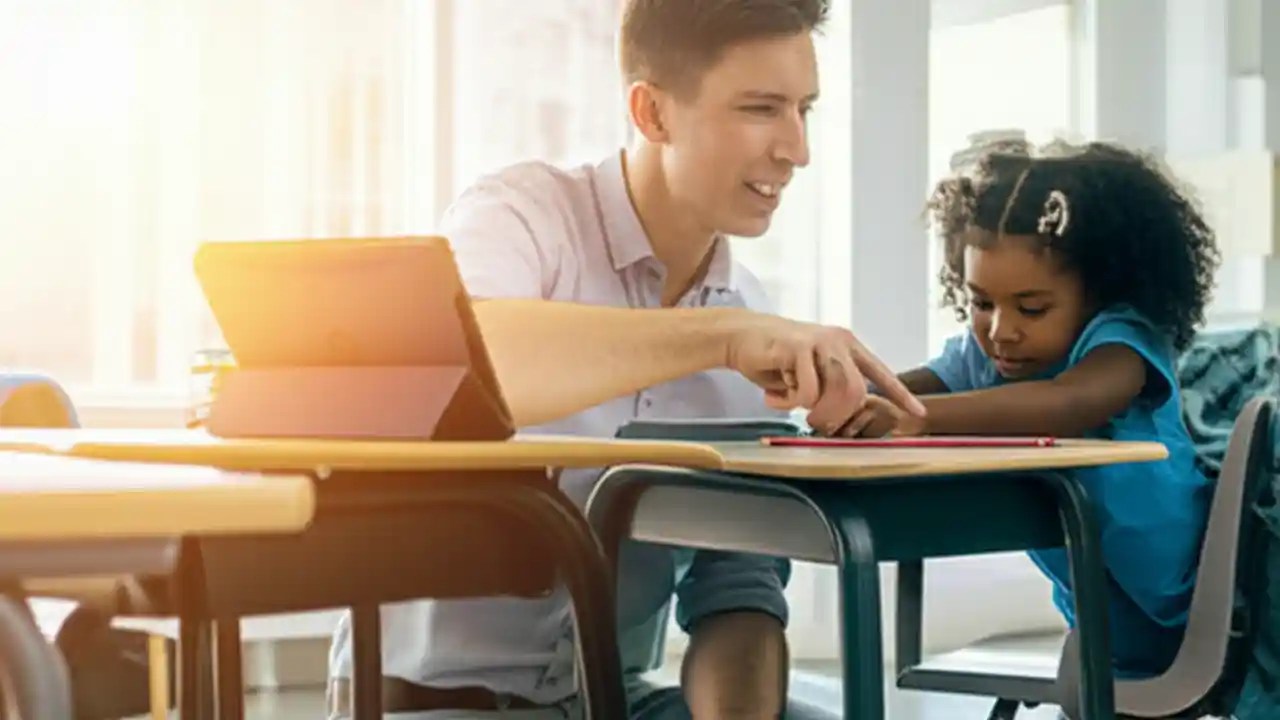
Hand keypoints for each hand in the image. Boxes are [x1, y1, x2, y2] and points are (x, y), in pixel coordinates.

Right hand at [722, 311, 924, 431]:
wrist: (740, 337)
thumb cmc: (775, 360)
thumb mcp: (809, 374)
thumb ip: (830, 387)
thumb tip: (845, 418)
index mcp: (846, 346)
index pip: (880, 373)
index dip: (899, 395)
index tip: (917, 414)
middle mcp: (838, 341)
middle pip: (856, 391)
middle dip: (837, 415)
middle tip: (814, 423)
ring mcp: (819, 342)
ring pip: (834, 391)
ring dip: (813, 409)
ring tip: (791, 404)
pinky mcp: (798, 348)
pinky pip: (805, 391)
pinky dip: (788, 401)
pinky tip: (773, 394)